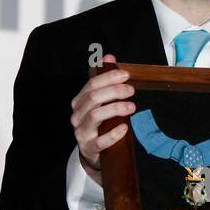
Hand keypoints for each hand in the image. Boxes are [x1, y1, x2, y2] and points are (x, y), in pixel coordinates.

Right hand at [71, 55, 132, 183]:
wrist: (93, 152)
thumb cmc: (99, 124)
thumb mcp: (101, 102)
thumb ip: (104, 80)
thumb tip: (109, 56)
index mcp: (79, 102)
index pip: (91, 84)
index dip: (109, 77)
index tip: (126, 75)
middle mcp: (77, 115)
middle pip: (93, 98)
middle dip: (114, 91)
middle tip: (131, 90)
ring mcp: (81, 132)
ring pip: (95, 116)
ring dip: (115, 109)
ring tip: (132, 107)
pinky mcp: (89, 147)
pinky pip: (100, 140)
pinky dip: (113, 134)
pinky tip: (125, 127)